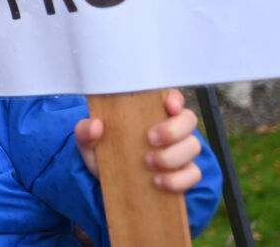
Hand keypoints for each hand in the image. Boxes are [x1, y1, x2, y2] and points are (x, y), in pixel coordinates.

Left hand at [74, 89, 203, 192]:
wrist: (105, 183)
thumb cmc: (103, 151)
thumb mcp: (89, 141)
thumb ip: (86, 131)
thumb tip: (95, 126)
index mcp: (150, 111)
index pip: (172, 97)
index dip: (175, 99)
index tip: (169, 106)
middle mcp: (170, 128)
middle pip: (188, 119)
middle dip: (173, 130)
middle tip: (150, 139)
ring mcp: (179, 151)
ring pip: (193, 146)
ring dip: (173, 156)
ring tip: (148, 163)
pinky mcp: (183, 174)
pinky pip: (193, 174)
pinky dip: (179, 179)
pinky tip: (158, 182)